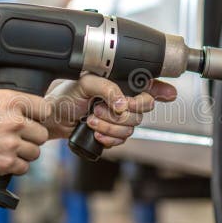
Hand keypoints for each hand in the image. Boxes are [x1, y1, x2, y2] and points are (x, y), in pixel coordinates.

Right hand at [0, 87, 50, 183]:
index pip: (45, 108)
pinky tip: (3, 160)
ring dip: (25, 153)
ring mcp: (10, 144)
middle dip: (32, 137)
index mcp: (9, 101)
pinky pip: (24, 167)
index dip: (38, 115)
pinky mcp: (5, 164)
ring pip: (35, 152)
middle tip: (18, 138)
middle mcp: (14, 121)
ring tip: (9, 150)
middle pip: (42, 133)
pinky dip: (15, 166)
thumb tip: (11, 95)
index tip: (33, 120)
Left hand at [44, 75, 176, 147]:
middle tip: (99, 108)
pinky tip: (96, 133)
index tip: (167, 95)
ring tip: (92, 119)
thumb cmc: (66, 96)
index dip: (161, 90)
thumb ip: (106, 87)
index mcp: (120, 83)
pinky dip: (109, 138)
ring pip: (131, 127)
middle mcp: (123, 99)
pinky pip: (122, 140)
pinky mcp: (113, 133)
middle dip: (120, 113)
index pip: (149, 85)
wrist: (53, 118)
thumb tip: (122, 103)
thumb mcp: (84, 83)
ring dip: (110, 126)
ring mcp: (119, 118)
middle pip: (142, 110)